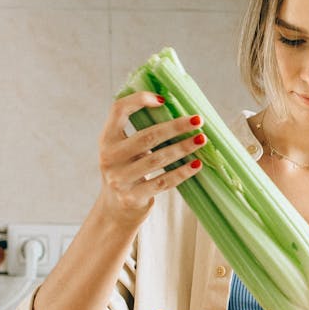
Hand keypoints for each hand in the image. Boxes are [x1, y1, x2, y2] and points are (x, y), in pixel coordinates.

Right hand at [95, 91, 205, 223]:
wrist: (116, 210)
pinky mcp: (132, 197)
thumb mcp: (124, 150)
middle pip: (147, 136)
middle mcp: (109, 157)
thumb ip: (140, 134)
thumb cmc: (128, 171)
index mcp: (107, 139)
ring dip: (183, 148)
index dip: (139, 100)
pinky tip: (196, 164)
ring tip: (201, 140)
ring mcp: (119, 179)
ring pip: (157, 159)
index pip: (118, 109)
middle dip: (176, 127)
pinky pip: (163, 182)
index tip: (163, 99)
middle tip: (198, 120)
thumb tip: (180, 114)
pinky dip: (182, 172)